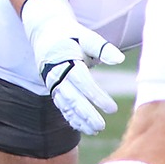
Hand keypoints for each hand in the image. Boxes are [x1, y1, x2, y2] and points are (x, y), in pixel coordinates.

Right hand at [21, 0, 124, 134]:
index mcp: (66, 60)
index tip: (112, 108)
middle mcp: (56, 74)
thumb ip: (103, 48)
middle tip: (101, 126)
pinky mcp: (52, 89)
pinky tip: (82, 128)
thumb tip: (120, 60)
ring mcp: (52, 83)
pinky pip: (61, 106)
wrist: (45, 33)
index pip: (82, 82)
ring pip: (65, 105)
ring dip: (78, 119)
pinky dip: (70, 117)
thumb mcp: (87, 36)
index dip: (96, 96)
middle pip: (72, 98)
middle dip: (86, 113)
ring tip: (95, 130)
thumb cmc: (71, 35)